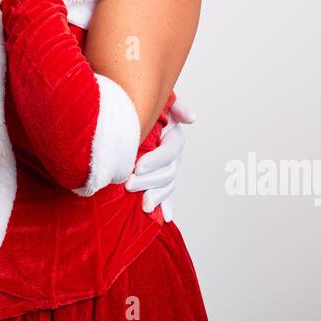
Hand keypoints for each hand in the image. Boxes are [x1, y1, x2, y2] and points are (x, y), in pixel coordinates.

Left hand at [125, 99, 194, 220]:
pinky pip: (167, 195)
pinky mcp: (161, 179)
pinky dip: (167, 206)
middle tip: (128, 184)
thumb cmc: (143, 106)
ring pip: (167, 186)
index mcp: (173, 137)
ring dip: (156, 196)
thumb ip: (176, 106)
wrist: (132, 113)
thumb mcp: (159, 102)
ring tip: (143, 204)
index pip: (169, 152)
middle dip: (149, 181)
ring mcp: (169, 169)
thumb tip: (192, 118)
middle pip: (168, 173)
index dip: (155, 160)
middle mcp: (173, 155)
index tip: (137, 166)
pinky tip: (165, 217)